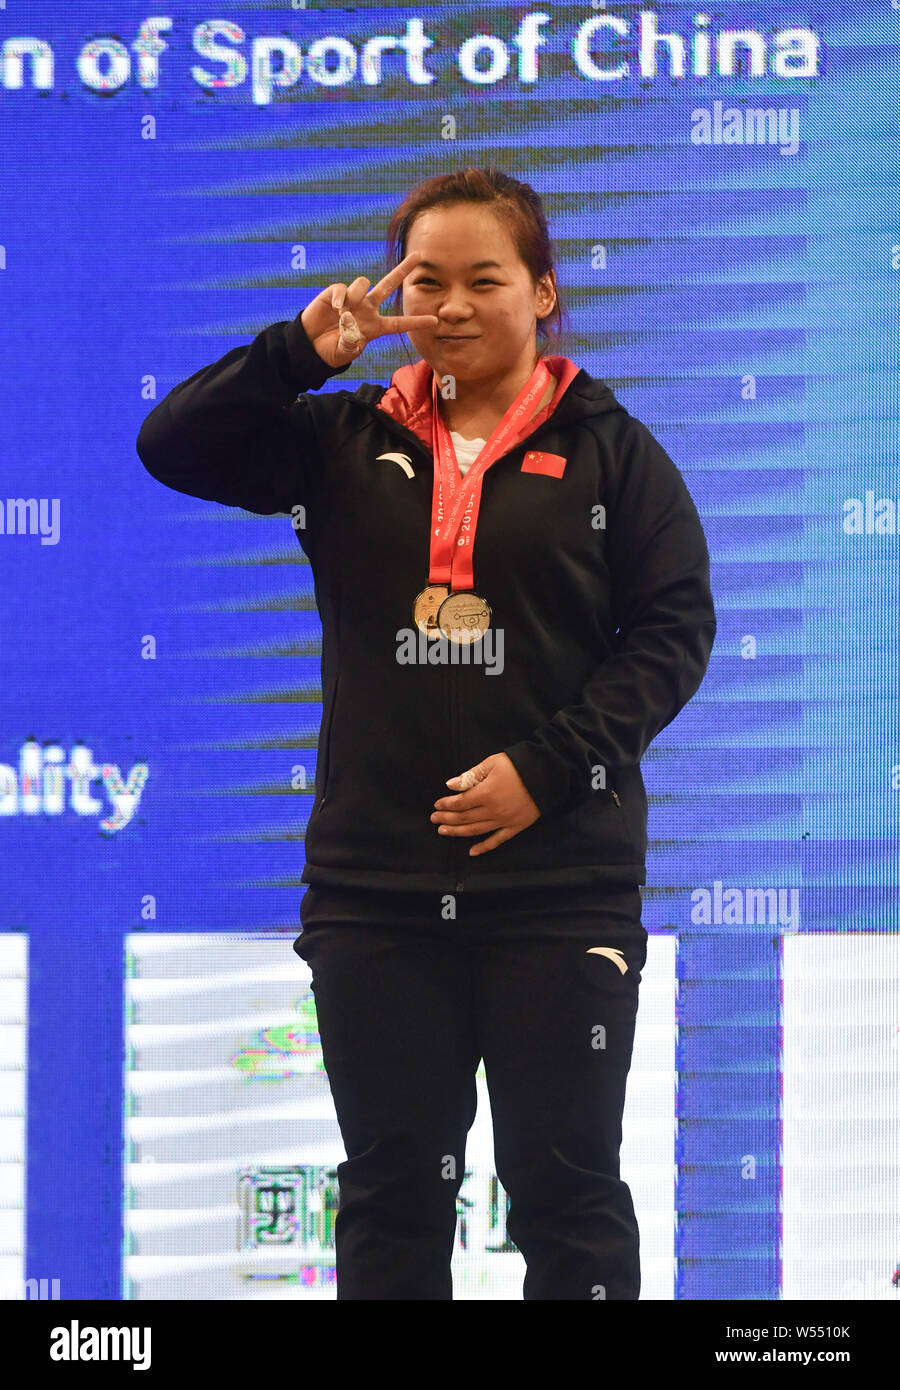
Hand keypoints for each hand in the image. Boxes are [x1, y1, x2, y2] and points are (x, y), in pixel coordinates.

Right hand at [300, 250, 438, 368]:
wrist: (311, 345)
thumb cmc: (332, 350)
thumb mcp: (345, 351)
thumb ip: (350, 339)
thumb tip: (347, 316)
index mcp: (375, 326)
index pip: (399, 323)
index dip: (416, 322)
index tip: (435, 321)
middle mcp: (368, 309)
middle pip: (389, 286)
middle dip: (403, 270)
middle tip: (418, 256)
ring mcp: (353, 299)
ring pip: (364, 283)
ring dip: (357, 295)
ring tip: (343, 312)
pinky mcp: (336, 293)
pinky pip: (343, 288)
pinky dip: (339, 297)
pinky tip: (335, 307)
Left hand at [431, 753, 540, 855]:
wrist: (547, 774)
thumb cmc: (518, 765)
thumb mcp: (492, 763)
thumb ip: (470, 775)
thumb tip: (450, 785)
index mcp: (486, 793)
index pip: (460, 802)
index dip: (446, 804)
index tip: (437, 804)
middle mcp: (493, 810)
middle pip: (465, 817)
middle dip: (447, 818)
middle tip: (434, 819)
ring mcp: (504, 821)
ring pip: (476, 830)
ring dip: (458, 832)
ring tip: (444, 831)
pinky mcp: (516, 827)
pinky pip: (497, 840)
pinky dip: (484, 847)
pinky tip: (471, 852)